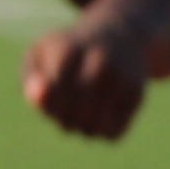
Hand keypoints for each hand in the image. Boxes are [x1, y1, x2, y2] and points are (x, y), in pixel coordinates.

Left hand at [23, 18, 149, 139]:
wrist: (121, 35)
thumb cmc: (68, 51)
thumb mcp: (41, 55)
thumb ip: (31, 78)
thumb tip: (37, 99)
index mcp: (69, 50)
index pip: (50, 95)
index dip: (46, 103)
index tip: (51, 92)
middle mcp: (99, 61)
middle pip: (70, 114)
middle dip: (62, 118)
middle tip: (65, 105)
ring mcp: (121, 77)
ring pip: (92, 128)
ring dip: (81, 128)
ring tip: (81, 112)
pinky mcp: (138, 94)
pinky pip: (113, 133)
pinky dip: (102, 131)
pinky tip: (100, 114)